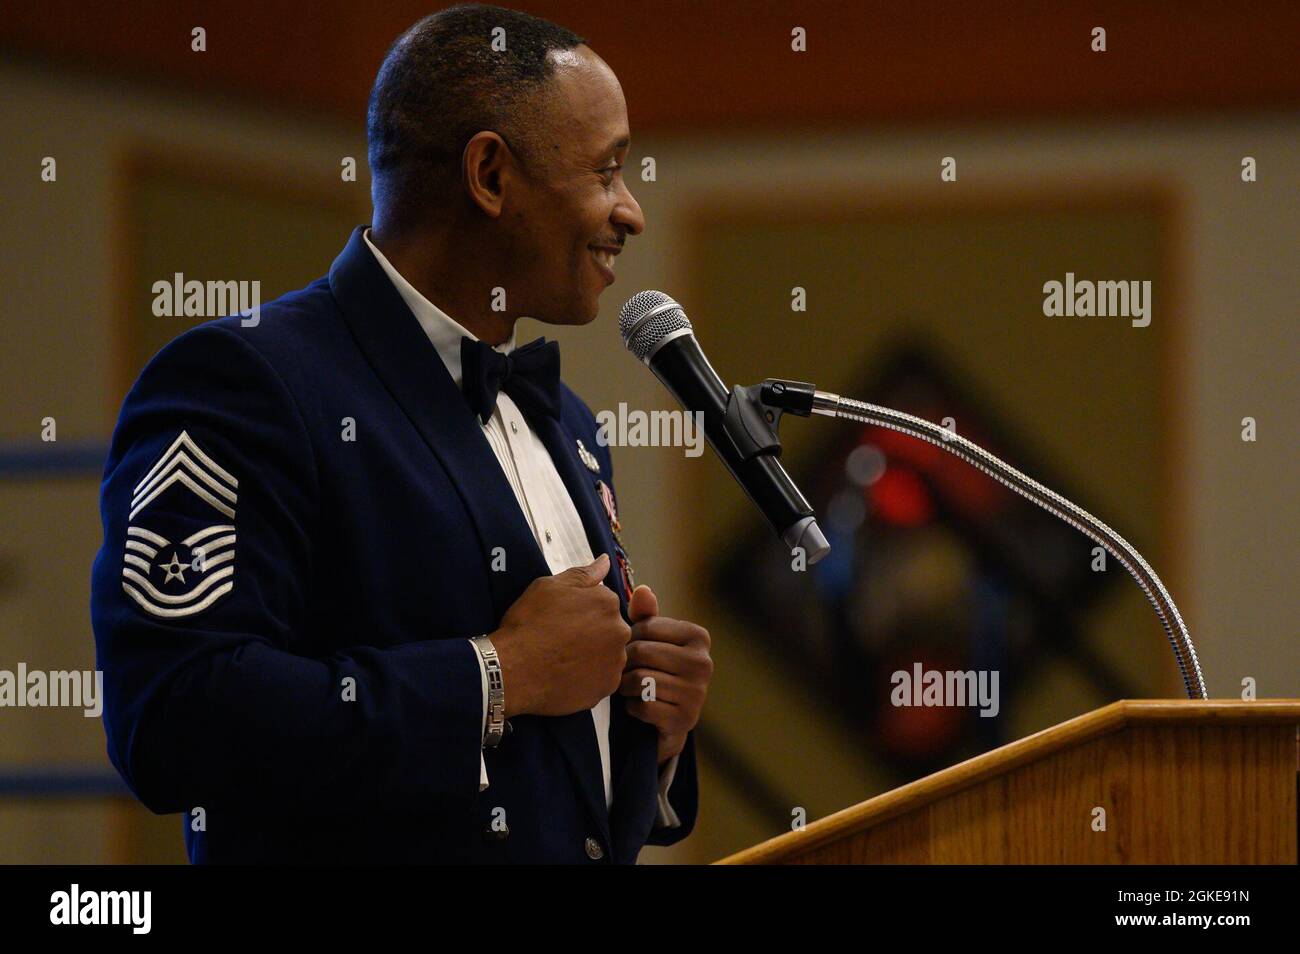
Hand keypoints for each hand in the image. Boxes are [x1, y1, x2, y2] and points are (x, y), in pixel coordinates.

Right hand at [491, 554, 629, 716]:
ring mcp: (615, 662)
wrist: (513, 669)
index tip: (563, 620)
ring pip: (608, 655)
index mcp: (607, 602)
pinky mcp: (606, 687)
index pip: (604, 603)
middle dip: (592, 633)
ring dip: (593, 656)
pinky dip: (588, 677)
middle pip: (610, 629)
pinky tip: (566, 675)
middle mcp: (619, 631)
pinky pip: (602, 679)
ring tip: (563, 659)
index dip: (582, 611)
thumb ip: (583, 574)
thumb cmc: (528, 624)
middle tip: (562, 641)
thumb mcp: (549, 587)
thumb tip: (604, 561)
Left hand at [618, 584, 711, 764]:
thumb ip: (645, 616)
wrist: (666, 723)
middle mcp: (704, 662)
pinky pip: (643, 706)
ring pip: (640, 679)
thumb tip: (643, 590)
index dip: (628, 639)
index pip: (644, 627)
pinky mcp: (685, 719)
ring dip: (626, 687)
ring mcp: (697, 692)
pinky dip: (633, 708)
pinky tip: (640, 707)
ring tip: (630, 688)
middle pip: (641, 652)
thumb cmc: (656, 672)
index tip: (632, 651)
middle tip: (625, 672)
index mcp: (698, 636)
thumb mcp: (651, 642)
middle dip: (624, 664)